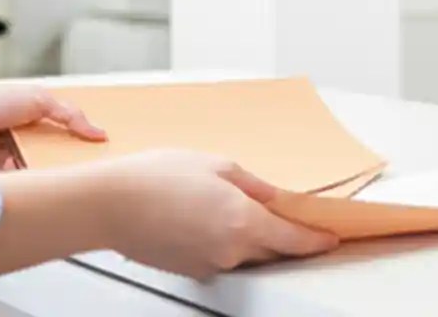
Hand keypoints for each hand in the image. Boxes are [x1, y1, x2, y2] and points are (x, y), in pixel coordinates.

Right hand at [101, 150, 339, 276]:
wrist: (107, 205)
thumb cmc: (154, 178)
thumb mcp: (215, 166)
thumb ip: (252, 185)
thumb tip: (274, 196)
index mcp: (244, 223)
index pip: (294, 240)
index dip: (316, 240)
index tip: (330, 239)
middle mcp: (230, 251)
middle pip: (272, 250)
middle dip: (282, 235)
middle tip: (285, 215)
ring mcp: (209, 265)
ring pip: (243, 253)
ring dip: (246, 235)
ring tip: (222, 206)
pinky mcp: (189, 270)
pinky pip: (218, 257)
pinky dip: (220, 241)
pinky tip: (201, 218)